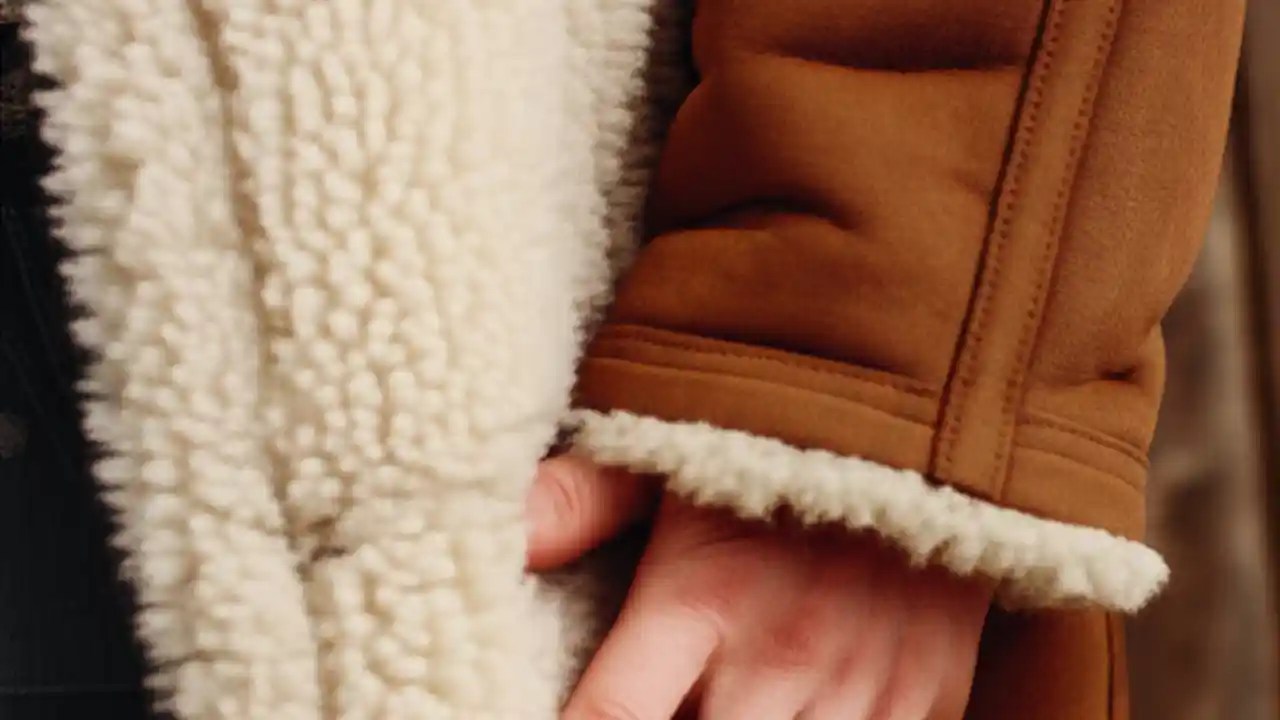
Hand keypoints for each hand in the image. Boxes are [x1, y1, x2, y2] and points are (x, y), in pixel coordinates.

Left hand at [527, 456, 992, 719]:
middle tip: (664, 698)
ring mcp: (857, 691)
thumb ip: (584, 497)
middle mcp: (776, 661)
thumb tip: (501, 532)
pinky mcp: (922, 703)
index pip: (609, 716)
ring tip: (719, 699)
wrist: (945, 422)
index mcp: (702, 599)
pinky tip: (795, 708)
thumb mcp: (680, 452)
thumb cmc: (792, 437)